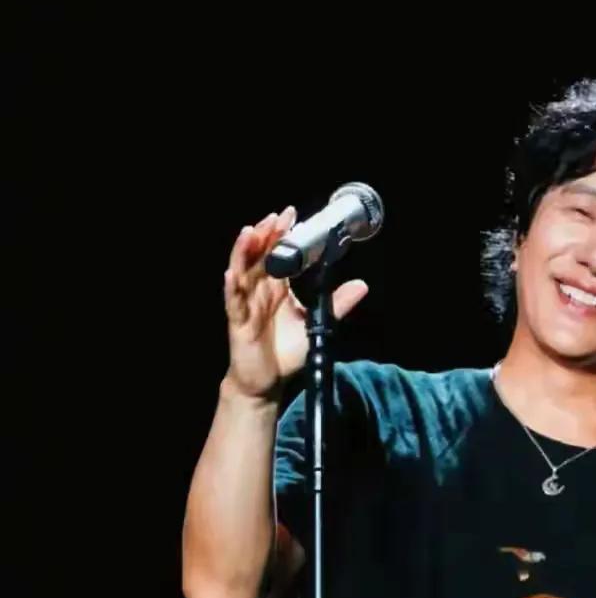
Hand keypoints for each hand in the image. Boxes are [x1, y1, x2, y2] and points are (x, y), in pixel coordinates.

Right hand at [222, 206, 368, 399]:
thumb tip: (362, 285)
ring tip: (250, 232)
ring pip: (242, 271)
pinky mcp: (238, 322)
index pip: (278, 254)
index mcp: (276, 287)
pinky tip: (232, 274)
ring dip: (244, 251)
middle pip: (259, 256)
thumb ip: (337, 304)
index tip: (292, 215)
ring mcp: (246, 304)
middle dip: (266, 235)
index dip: (283, 234)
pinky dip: (232, 287)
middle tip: (276, 217)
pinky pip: (233, 302)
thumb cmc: (286, 352)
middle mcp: (259, 290)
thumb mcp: (316, 324)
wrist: (268, 382)